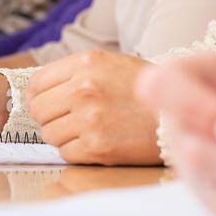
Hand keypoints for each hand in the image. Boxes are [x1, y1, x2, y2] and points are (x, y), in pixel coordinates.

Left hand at [27, 51, 160, 164]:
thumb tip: (37, 91)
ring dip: (63, 136)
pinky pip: (65, 153)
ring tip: (87, 131)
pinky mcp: (97, 147)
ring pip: (49, 134)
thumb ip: (75, 73)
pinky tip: (97, 143)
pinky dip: (76, 151)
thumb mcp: (110, 65)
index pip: (36, 83)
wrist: (178, 118)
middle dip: (49, 117)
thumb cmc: (145, 92)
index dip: (38, 97)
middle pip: (38, 110)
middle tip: (68, 120)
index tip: (46, 104)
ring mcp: (89, 119)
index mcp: (86, 63)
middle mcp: (84, 89)